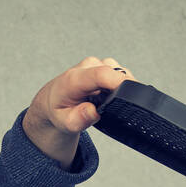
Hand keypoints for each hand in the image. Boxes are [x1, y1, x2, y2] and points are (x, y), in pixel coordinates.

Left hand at [22, 57, 137, 166]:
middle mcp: (87, 66)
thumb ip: (78, 120)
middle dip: (122, 92)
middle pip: (117, 73)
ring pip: (121, 73)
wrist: (54, 99)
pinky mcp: (105, 64)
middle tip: (109, 107)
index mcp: (74, 79)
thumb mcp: (64, 123)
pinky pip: (120, 74)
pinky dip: (119, 86)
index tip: (131, 94)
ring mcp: (98, 63)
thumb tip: (93, 112)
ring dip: (120, 89)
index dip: (119, 82)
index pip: (102, 75)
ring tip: (104, 100)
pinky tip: (107, 94)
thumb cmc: (59, 110)